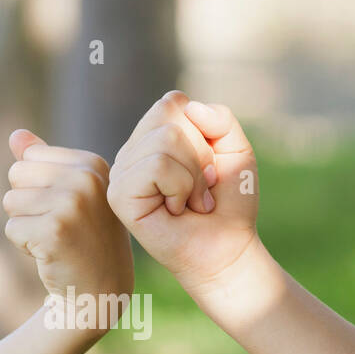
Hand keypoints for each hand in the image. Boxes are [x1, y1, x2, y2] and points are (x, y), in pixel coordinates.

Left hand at [3, 130, 134, 315]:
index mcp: (92, 163)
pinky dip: (24, 246)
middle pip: (16, 174)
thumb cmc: (83, 240)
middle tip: (57, 226)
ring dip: (24, 225)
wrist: (99, 291)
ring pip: (10, 202)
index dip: (37, 187)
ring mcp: (72, 204)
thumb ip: (44, 161)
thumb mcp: (73, 194)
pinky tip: (50, 254)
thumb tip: (15, 135)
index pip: (29, 157)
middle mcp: (86, 179)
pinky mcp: (54, 231)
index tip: (66, 209)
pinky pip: (11, 228)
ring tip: (54, 239)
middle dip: (26, 204)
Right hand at [106, 91, 259, 298]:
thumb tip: (188, 106)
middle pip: (169, 118)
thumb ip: (220, 118)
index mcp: (152, 137)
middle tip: (201, 189)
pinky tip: (175, 210)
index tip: (209, 169)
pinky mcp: (119, 196)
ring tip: (191, 202)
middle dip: (200, 156)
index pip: (173, 103)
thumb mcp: (235, 150)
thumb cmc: (228, 205)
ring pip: (165, 140)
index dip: (203, 133)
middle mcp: (132, 152)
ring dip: (192, 177)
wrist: (227, 250)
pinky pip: (156, 166)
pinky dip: (180, 188)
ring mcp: (121, 173)